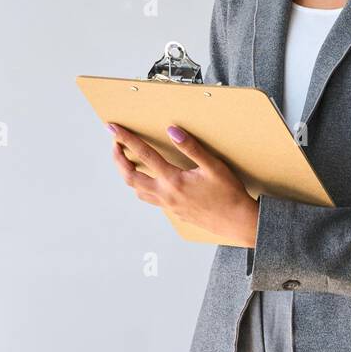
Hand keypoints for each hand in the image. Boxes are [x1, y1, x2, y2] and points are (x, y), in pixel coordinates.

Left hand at [108, 122, 259, 246]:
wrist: (237, 222)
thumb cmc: (228, 194)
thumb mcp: (212, 166)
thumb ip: (191, 147)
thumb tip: (172, 131)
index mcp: (173, 181)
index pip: (144, 155)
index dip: (126, 139)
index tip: (113, 129)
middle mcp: (166, 194)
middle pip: (130, 177)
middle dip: (118, 159)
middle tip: (115, 144)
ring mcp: (168, 205)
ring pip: (138, 191)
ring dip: (128, 175)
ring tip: (128, 161)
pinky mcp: (174, 212)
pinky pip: (150, 199)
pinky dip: (142, 187)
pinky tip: (151, 180)